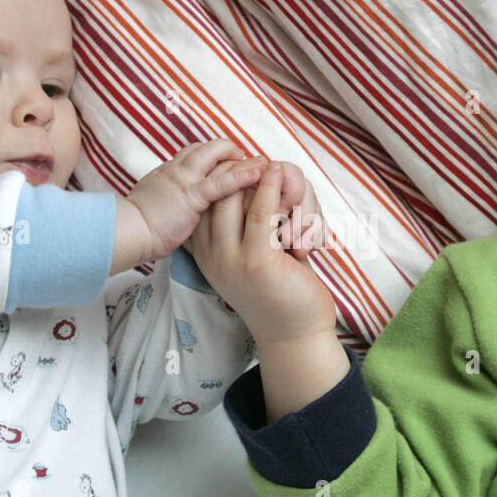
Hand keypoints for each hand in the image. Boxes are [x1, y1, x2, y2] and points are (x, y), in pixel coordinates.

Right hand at [124, 140, 266, 263]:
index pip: (190, 155)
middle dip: (226, 149)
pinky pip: (221, 182)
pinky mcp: (192, 196)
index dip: (209, 155)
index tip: (223, 159)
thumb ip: (165, 205)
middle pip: (204, 150)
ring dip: (239, 158)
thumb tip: (172, 214)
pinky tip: (257, 173)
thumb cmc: (135, 228)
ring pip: (215, 159)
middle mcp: (175, 171)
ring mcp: (184, 181)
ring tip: (260, 162)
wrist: (126, 232)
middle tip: (243, 155)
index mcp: (165, 174)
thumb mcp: (150, 210)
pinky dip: (241, 175)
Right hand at [186, 162, 337, 344]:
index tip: (245, 163)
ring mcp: (230, 258)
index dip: (222, 175)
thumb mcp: (252, 253)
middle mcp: (211, 255)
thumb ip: (243, 224)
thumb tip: (255, 177)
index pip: (201, 199)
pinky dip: (270, 187)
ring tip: (281, 178)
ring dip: (263, 181)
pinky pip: (260, 211)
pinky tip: (277, 172)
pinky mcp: (256, 260)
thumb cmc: (280, 289)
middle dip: (241, 172)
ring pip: (235, 197)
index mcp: (205, 252)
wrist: (295, 333)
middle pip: (214, 192)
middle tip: (266, 167)